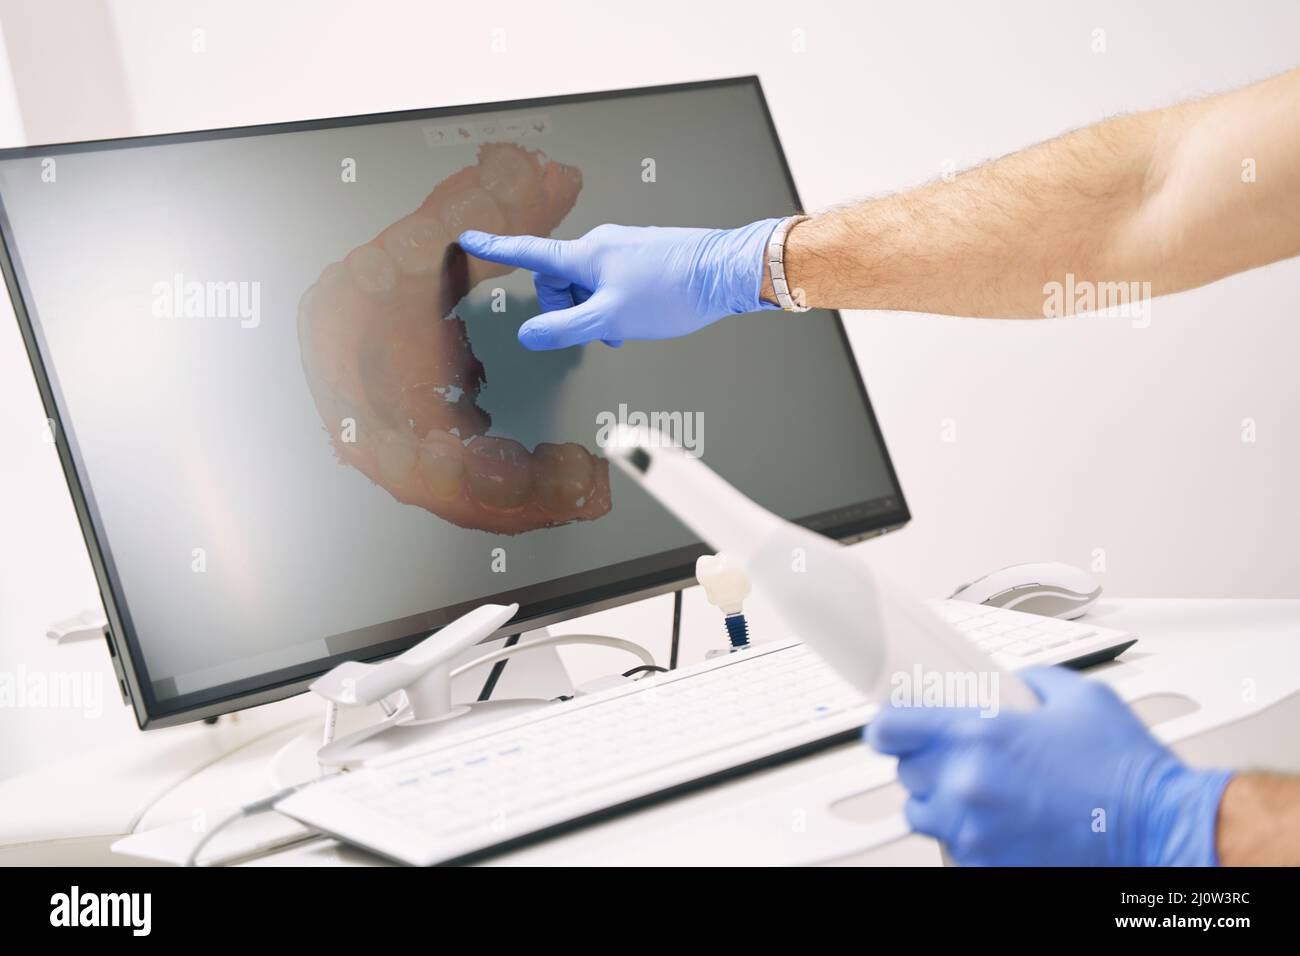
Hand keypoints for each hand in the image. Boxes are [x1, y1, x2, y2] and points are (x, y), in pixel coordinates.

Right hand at [457, 219, 781, 349]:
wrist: (726, 272)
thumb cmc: (674, 291)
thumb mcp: (610, 320)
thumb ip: (565, 329)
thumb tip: (529, 335)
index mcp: (586, 254)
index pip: (529, 251)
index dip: (496, 248)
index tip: (469, 238)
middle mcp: (601, 244)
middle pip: (559, 277)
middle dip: (567, 307)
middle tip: (593, 332)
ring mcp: (624, 247)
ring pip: (588, 282)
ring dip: (594, 310)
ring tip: (622, 330)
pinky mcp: (644, 254)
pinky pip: (612, 279)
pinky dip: (614, 303)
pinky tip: (637, 319)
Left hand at [866, 666, 1231, 865]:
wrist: (1160, 829)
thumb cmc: (1126, 770)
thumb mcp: (1080, 697)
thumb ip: (1031, 681)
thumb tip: (1013, 682)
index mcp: (981, 733)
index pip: (890, 728)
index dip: (886, 725)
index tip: (890, 727)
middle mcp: (968, 782)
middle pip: (906, 772)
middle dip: (927, 762)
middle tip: (958, 758)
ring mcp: (975, 830)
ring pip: (925, 813)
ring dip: (942, 801)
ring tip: (982, 794)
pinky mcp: (989, 866)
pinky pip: (954, 847)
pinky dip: (969, 835)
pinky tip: (1002, 822)